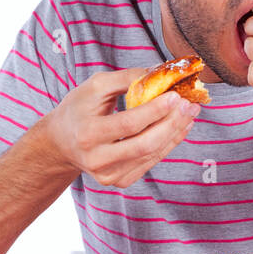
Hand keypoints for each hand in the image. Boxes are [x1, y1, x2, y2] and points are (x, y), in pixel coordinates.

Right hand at [39, 67, 198, 187]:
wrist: (62, 141)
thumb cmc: (79, 108)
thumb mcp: (96, 86)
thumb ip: (127, 78)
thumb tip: (160, 72)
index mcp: (87, 134)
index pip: (129, 124)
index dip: (156, 110)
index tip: (176, 96)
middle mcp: (97, 159)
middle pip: (145, 144)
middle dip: (172, 123)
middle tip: (190, 105)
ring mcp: (108, 175)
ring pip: (152, 154)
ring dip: (176, 132)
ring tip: (190, 113)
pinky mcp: (119, 181)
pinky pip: (151, 162)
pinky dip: (169, 144)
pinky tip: (180, 128)